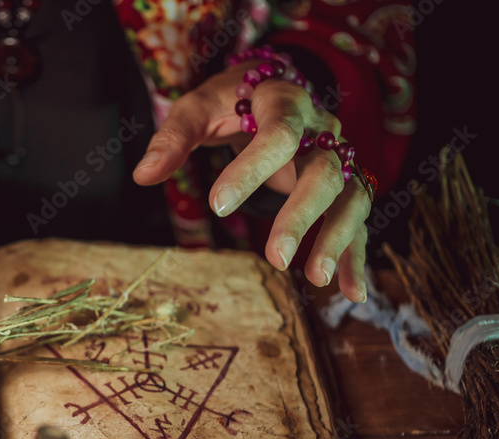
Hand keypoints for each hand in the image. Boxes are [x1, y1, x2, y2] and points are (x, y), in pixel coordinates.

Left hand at [133, 62, 369, 302]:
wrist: (273, 87)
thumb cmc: (231, 100)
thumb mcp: (198, 107)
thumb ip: (174, 138)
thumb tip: (143, 175)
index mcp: (285, 102)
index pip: (278, 135)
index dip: (251, 170)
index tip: (218, 205)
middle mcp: (322, 130)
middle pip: (323, 172)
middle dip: (300, 216)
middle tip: (275, 258)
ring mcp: (338, 158)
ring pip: (348, 197)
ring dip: (336, 240)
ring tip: (316, 280)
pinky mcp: (342, 185)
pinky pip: (355, 219)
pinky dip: (355, 256)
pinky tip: (350, 292)